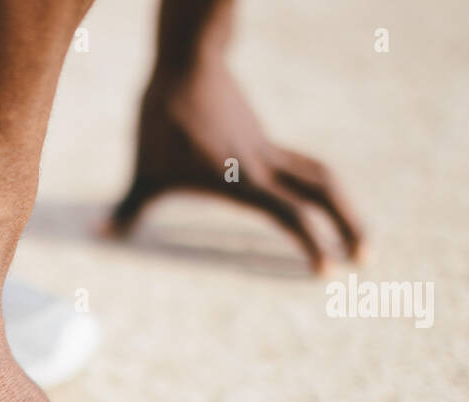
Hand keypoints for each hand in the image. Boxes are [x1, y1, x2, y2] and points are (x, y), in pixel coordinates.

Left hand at [107, 60, 364, 272]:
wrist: (184, 63)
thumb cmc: (161, 120)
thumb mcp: (142, 172)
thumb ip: (127, 208)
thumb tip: (100, 234)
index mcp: (242, 179)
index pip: (289, 214)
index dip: (311, 242)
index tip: (327, 271)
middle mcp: (263, 165)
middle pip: (323, 192)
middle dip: (348, 224)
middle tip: (368, 258)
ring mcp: (266, 149)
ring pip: (318, 175)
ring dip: (340, 204)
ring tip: (352, 231)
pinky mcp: (260, 138)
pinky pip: (298, 166)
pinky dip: (313, 187)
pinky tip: (307, 205)